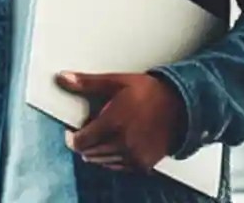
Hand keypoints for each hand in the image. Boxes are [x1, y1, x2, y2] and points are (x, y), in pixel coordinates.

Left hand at [56, 71, 185, 171]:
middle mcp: (123, 143)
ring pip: (102, 161)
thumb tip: (63, 78)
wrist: (180, 106)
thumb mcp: (117, 82)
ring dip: (97, 151)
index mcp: (114, 122)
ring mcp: (134, 156)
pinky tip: (115, 144)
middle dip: (84, 143)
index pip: (81, 141)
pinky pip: (117, 166)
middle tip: (87, 131)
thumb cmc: (148, 92)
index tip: (72, 132)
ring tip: (102, 135)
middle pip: (89, 153)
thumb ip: (88, 83)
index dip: (72, 138)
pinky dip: (111, 158)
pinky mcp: (143, 164)